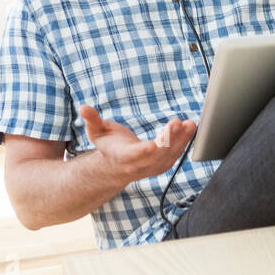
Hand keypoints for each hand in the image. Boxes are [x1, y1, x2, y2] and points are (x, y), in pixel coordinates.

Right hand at [78, 105, 195, 182]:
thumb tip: (83, 107)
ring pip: (170, 155)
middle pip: (156, 154)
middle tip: (177, 123)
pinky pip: (176, 154)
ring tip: (190, 123)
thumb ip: (92, 120)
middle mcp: (139, 165)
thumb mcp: (96, 132)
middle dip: (168, 139)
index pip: (134, 155)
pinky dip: (185, 142)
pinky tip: (191, 128)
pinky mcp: (163, 164)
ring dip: (181, 139)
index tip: (152, 144)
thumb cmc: (107, 145)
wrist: (115, 167)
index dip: (143, 151)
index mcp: (123, 156)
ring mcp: (152, 167)